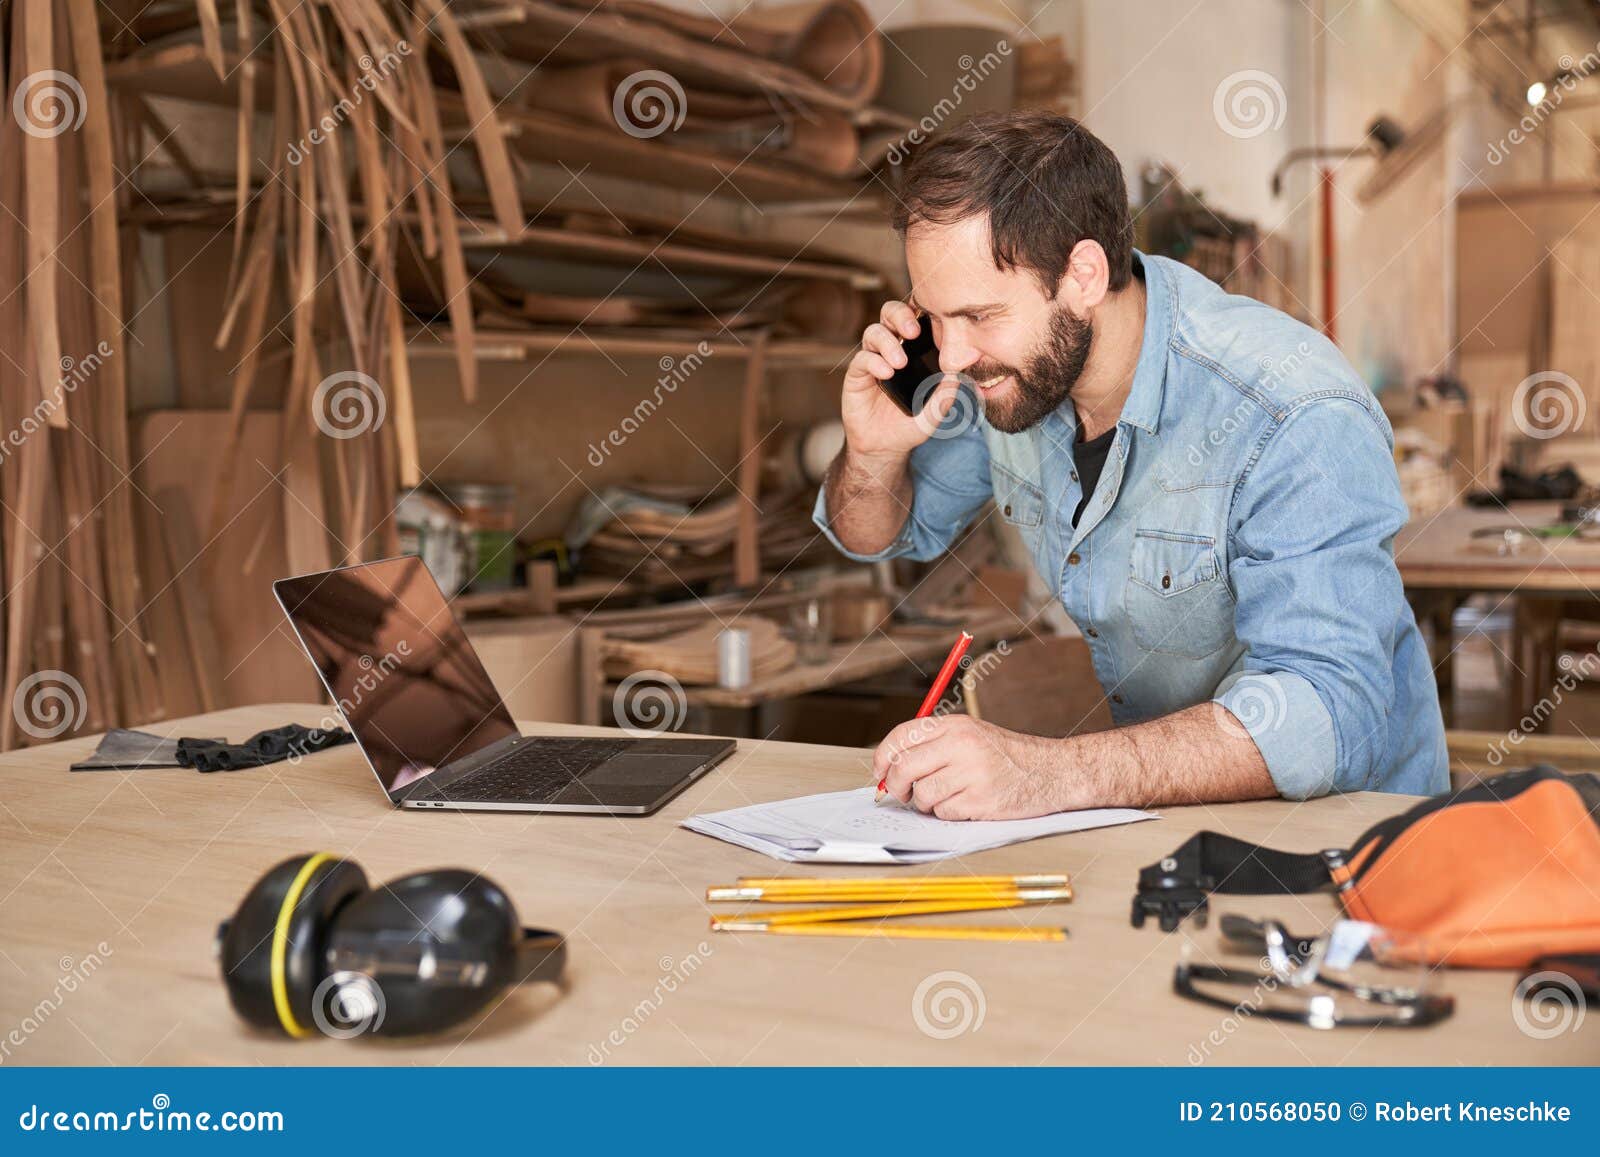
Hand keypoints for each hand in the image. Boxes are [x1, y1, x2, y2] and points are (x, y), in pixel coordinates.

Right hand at [841, 300, 959, 461]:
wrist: (885, 447)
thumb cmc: (911, 423)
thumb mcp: (936, 410)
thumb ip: (947, 392)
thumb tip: (959, 372)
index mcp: (913, 349)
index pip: (915, 318)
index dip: (920, 311)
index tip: (933, 317)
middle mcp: (892, 348)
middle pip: (890, 314)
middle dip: (901, 315)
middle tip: (913, 331)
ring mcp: (873, 359)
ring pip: (874, 332)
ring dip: (888, 343)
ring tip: (900, 363)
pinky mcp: (857, 374)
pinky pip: (862, 358)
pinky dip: (874, 362)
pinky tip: (886, 374)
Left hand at [873, 715, 1072, 819]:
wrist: (1052, 772)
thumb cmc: (1007, 757)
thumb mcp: (970, 736)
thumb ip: (932, 746)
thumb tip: (888, 768)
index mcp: (954, 725)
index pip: (901, 738)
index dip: (882, 759)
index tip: (879, 773)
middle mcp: (961, 745)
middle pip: (903, 769)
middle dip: (895, 787)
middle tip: (902, 794)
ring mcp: (971, 773)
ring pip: (922, 795)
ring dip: (926, 803)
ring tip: (947, 796)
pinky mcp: (981, 800)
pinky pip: (944, 812)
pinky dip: (948, 813)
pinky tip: (966, 804)